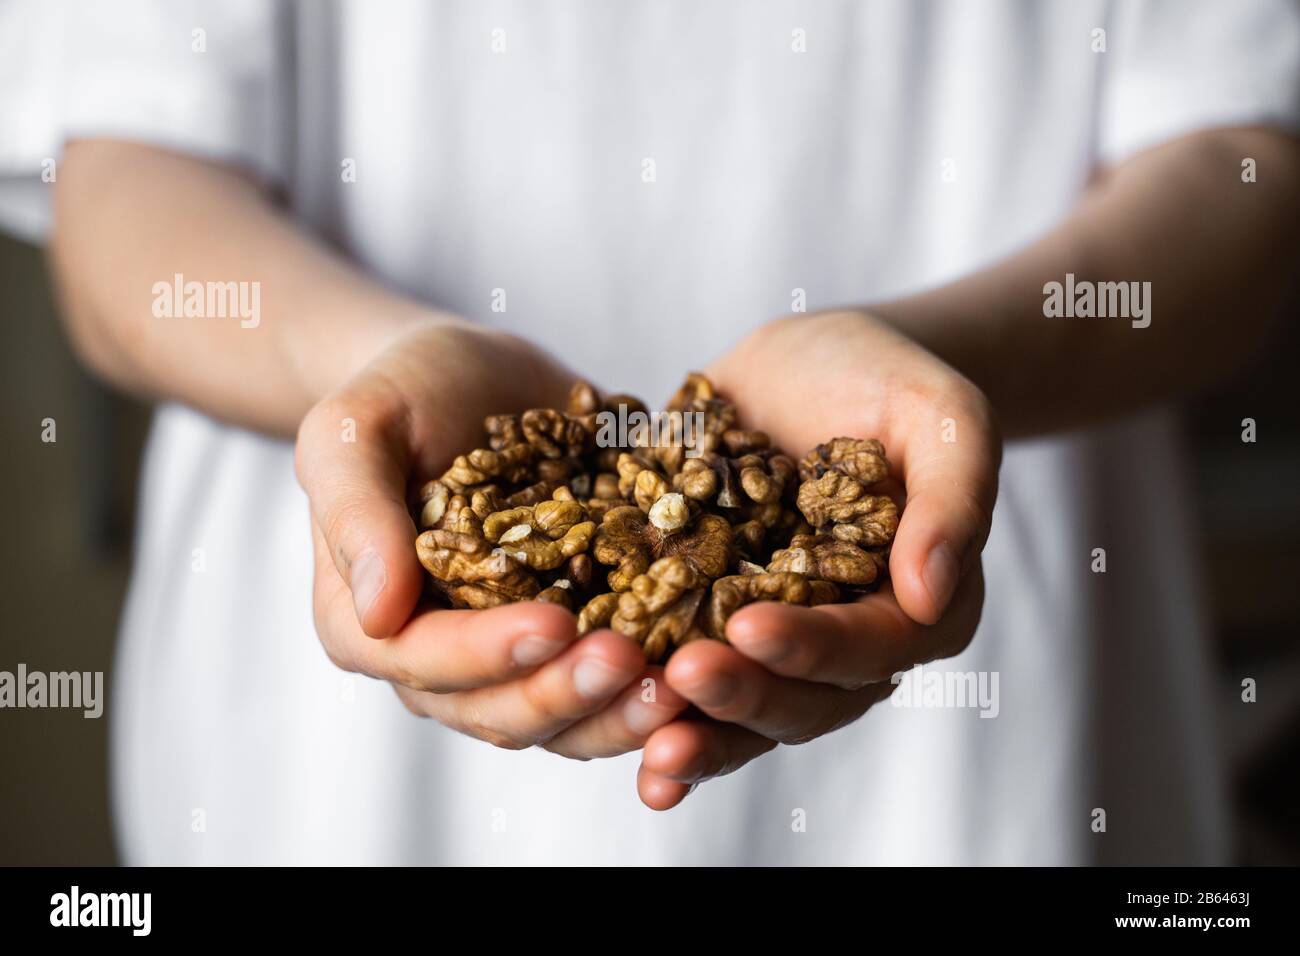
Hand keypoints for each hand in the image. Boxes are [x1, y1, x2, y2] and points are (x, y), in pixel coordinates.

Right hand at [295, 320, 688, 755]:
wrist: (475, 375)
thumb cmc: (403, 391)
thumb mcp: (356, 429)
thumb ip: (357, 512)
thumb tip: (377, 613)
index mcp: (370, 621)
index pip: (426, 662)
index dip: (489, 654)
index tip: (554, 624)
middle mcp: (441, 659)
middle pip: (499, 711)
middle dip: (567, 693)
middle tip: (631, 661)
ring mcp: (513, 656)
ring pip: (564, 719)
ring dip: (620, 712)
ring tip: (681, 684)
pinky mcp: (577, 636)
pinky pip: (612, 686)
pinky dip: (652, 688)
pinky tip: (708, 667)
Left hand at [639, 311, 1000, 808]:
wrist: (806, 364)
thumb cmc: (888, 379)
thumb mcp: (942, 418)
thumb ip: (952, 499)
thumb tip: (930, 593)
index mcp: (918, 607)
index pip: (870, 646)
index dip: (813, 646)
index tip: (750, 628)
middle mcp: (848, 642)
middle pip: (804, 699)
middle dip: (743, 697)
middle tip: (682, 677)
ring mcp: (776, 638)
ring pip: (745, 711)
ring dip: (700, 735)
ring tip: (650, 750)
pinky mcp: (711, 622)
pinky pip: (687, 682)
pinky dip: (656, 718)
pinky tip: (621, 746)